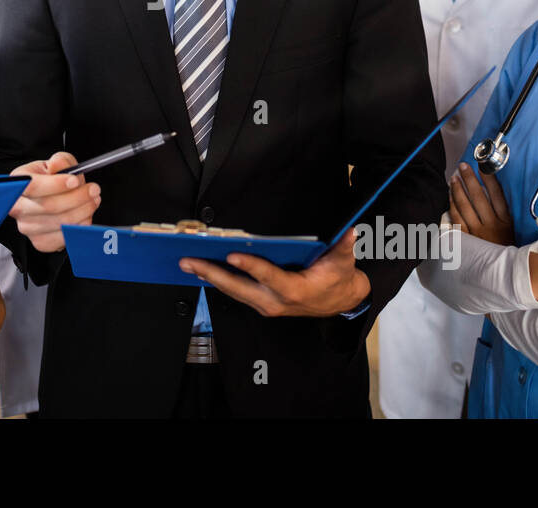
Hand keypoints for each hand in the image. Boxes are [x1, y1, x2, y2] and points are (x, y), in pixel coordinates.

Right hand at [8, 151, 100, 252]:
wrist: (52, 196)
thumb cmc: (54, 178)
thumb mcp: (58, 162)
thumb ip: (60, 161)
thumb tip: (58, 164)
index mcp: (18, 182)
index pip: (33, 186)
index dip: (55, 184)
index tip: (75, 180)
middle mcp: (17, 207)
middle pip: (48, 206)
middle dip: (77, 197)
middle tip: (94, 189)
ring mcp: (27, 227)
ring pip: (60, 222)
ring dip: (83, 211)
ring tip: (93, 200)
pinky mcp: (40, 242)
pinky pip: (64, 237)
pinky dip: (80, 226)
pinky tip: (85, 214)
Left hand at [178, 229, 369, 317]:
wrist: (339, 302)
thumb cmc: (338, 280)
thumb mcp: (344, 263)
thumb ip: (344, 247)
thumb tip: (350, 232)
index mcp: (295, 290)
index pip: (269, 277)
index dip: (250, 266)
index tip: (232, 255)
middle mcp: (276, 301)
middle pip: (239, 288)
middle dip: (212, 274)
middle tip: (189, 261)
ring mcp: (266, 304)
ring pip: (233, 291)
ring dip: (209, 277)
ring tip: (187, 263)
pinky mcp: (260, 303)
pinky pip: (235, 292)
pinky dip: (217, 281)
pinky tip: (202, 269)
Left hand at [449, 162, 514, 245]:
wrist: (504, 272)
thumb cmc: (508, 248)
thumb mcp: (513, 230)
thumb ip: (505, 213)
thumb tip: (493, 191)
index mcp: (506, 222)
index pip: (497, 195)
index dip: (489, 179)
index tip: (483, 166)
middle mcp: (492, 225)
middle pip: (478, 197)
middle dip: (470, 179)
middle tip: (463, 166)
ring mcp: (478, 232)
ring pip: (465, 206)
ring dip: (458, 190)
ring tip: (454, 178)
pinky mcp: (467, 240)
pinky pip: (457, 219)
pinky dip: (452, 205)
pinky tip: (450, 196)